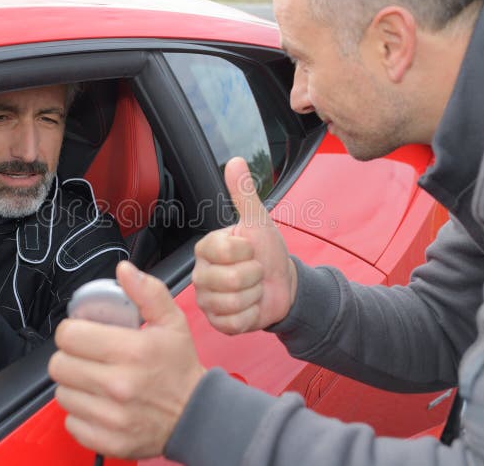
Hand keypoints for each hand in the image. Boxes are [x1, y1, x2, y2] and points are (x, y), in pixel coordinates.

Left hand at [48, 261, 205, 458]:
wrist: (197, 415)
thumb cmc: (180, 367)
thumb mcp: (172, 322)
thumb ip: (147, 292)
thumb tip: (124, 270)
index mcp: (132, 351)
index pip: (69, 335)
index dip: (73, 331)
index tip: (84, 333)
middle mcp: (119, 385)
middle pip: (59, 365)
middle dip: (71, 357)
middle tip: (88, 356)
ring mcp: (111, 417)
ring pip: (63, 393)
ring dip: (75, 385)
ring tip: (96, 380)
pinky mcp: (107, 440)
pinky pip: (71, 422)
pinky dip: (82, 413)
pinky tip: (100, 404)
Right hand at [192, 157, 296, 333]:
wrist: (283, 284)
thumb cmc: (267, 252)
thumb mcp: (258, 221)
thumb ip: (243, 193)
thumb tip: (235, 161)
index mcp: (207, 248)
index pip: (226, 251)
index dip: (247, 252)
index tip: (250, 250)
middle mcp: (201, 274)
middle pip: (230, 280)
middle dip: (254, 276)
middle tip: (254, 272)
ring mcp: (206, 300)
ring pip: (233, 302)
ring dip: (254, 296)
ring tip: (253, 289)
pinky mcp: (216, 323)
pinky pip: (234, 322)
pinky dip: (250, 315)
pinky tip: (250, 306)